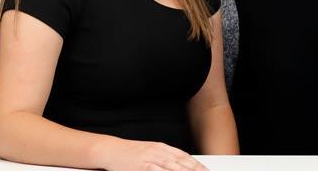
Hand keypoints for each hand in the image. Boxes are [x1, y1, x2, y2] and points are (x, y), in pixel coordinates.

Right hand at [93, 138, 207, 170]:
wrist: (112, 150)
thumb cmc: (132, 152)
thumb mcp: (152, 151)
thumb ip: (166, 157)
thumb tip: (181, 163)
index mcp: (162, 148)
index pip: (184, 157)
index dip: (197, 165)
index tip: (206, 170)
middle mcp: (158, 152)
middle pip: (181, 163)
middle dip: (195, 170)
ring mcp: (150, 160)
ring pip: (171, 168)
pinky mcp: (141, 167)